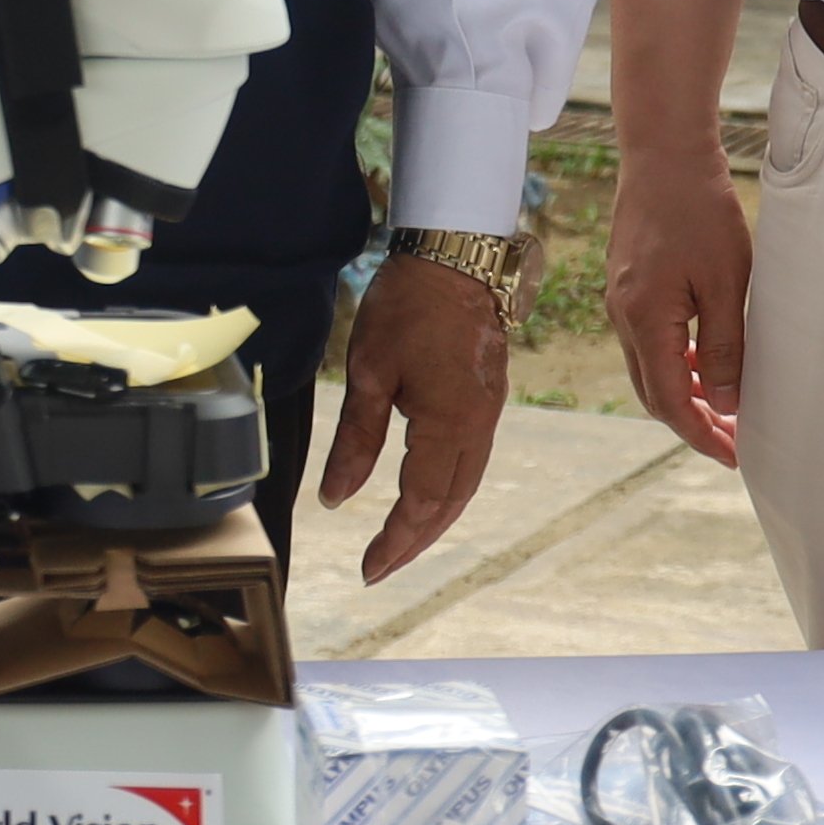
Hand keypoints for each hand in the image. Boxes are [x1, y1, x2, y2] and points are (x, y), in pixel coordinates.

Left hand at [315, 252, 512, 584]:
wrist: (455, 256)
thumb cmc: (407, 307)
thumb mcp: (368, 372)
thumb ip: (355, 441)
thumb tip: (335, 498)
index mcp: (449, 424)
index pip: (421, 503)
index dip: (395, 540)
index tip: (368, 568)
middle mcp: (477, 426)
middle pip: (449, 503)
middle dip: (415, 540)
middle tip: (380, 566)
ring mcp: (489, 412)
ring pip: (465, 484)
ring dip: (434, 518)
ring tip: (400, 542)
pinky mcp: (488, 398)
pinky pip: (471, 460)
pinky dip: (447, 488)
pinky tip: (426, 494)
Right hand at [606, 150, 752, 466]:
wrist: (663, 152)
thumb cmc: (701, 211)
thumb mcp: (727, 282)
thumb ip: (725, 347)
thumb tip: (726, 403)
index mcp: (645, 320)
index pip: (670, 401)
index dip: (702, 435)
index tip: (735, 456)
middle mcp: (622, 316)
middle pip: (653, 393)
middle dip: (693, 423)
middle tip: (735, 441)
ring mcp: (620, 300)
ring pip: (649, 368)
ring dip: (685, 393)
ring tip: (726, 406)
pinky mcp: (627, 284)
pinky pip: (648, 340)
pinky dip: (676, 362)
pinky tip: (706, 359)